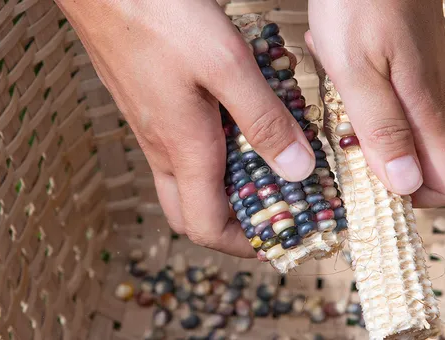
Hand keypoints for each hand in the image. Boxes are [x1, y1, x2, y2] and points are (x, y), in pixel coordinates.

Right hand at [56, 0, 315, 256]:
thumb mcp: (227, 65)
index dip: (244, 245)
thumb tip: (297, 169)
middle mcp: (162, 148)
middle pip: (191, 214)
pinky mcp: (147, 107)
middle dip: (230, 225)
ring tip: (261, 166)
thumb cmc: (157, 17)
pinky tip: (233, 122)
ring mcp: (151, 129)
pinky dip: (209, 155)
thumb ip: (263, 119)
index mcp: (183, 148)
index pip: (207, 227)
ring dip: (222, 188)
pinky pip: (178, 150)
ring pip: (185, 182)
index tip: (278, 239)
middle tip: (268, 211)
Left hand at [306, 0, 444, 207]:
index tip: (370, 192)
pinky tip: (338, 78)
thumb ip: (383, 128)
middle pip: (423, 165)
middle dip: (379, 169)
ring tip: (335, 105)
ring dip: (364, 134)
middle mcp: (428, 104)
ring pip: (399, 135)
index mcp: (423, 112)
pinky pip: (385, 104)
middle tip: (340, 148)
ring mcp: (418, 86)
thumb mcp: (357, 71)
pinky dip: (358, 102)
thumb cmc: (359, 4)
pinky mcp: (402, 70)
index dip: (414, 199)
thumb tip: (404, 185)